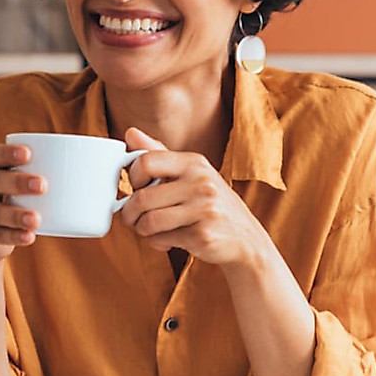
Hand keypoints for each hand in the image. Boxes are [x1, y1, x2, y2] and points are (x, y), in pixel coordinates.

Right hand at [0, 142, 46, 266]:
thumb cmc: (16, 202)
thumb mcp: (22, 186)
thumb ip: (50, 174)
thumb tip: (108, 165)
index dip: (7, 152)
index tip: (29, 153)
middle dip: (16, 181)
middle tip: (43, 185)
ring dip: (16, 214)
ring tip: (37, 218)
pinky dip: (14, 236)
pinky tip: (30, 236)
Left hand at [117, 127, 270, 268]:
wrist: (247, 240)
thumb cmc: (211, 204)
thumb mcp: (191, 174)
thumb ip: (159, 154)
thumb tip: (130, 133)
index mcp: (195, 163)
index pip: (146, 161)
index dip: (132, 177)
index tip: (136, 187)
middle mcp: (201, 183)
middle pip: (142, 197)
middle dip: (129, 213)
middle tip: (131, 217)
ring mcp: (204, 209)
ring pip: (148, 221)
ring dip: (141, 229)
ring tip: (149, 229)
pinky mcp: (203, 235)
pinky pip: (161, 239)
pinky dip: (157, 242)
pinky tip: (168, 240)